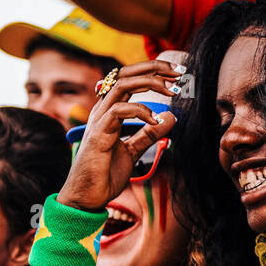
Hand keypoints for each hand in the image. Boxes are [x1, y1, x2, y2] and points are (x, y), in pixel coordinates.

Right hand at [55, 60, 182, 211]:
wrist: (87, 198)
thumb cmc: (105, 174)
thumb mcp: (134, 150)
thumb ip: (150, 134)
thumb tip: (171, 116)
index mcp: (110, 111)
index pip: (129, 79)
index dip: (152, 71)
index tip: (177, 73)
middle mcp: (102, 110)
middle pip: (125, 74)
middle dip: (154, 68)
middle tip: (179, 72)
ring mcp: (99, 120)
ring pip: (122, 85)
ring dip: (150, 83)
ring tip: (173, 90)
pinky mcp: (98, 134)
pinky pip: (119, 111)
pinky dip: (141, 111)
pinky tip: (155, 120)